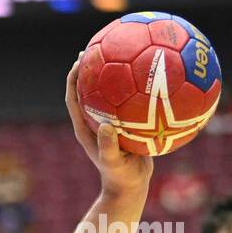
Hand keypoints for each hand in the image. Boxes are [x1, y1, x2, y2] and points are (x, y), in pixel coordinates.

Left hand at [66, 53, 153, 198]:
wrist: (130, 187)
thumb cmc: (120, 177)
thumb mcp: (114, 162)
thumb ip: (109, 146)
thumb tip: (107, 126)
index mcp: (86, 127)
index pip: (73, 96)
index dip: (74, 77)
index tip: (81, 58)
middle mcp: (96, 121)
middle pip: (90, 88)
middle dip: (94, 66)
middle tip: (101, 44)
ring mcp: (111, 122)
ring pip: (113, 93)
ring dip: (118, 73)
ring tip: (130, 52)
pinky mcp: (126, 125)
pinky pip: (133, 102)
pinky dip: (141, 89)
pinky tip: (158, 78)